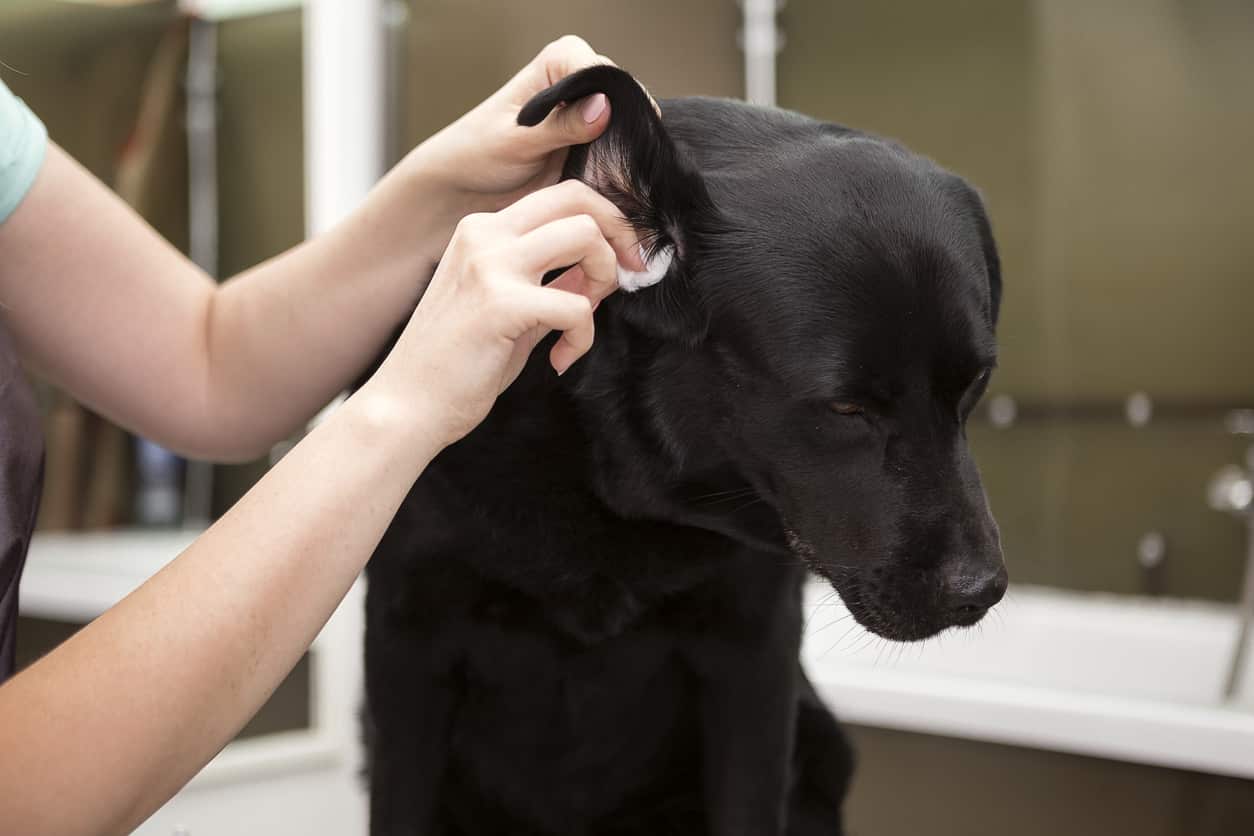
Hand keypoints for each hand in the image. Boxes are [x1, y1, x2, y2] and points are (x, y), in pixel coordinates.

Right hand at [366, 180, 640, 445]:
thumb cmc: (456, 366)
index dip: (606, 222)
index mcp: (482, 230)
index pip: (561, 196)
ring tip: (581, 320)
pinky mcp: (501, 303)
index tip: (623, 261)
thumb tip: (600, 270)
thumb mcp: (509, 309)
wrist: (407, 405)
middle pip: (578, 198)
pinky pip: (577, 305)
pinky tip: (560, 359)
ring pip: (584, 234)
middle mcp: (485, 235)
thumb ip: (551, 283)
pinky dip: (582, 336)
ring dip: (603, 275)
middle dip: (619, 235)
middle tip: (627, 277)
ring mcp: (491, 264)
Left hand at [406, 36, 619, 215]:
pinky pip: (622, 158)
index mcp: (559, 62)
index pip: (605, 74)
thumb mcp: (516, 140)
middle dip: (626, 139)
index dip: (616, 106)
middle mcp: (580, 81)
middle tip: (619, 175)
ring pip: (630, 133)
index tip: (615, 140)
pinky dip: (621, 177)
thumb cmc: (477, 154)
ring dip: (627, 162)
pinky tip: (617, 196)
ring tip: (619, 190)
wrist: (468, 189)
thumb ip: (559, 124)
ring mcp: (591, 115)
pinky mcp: (595, 146)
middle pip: (626, 104)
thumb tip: (603, 107)